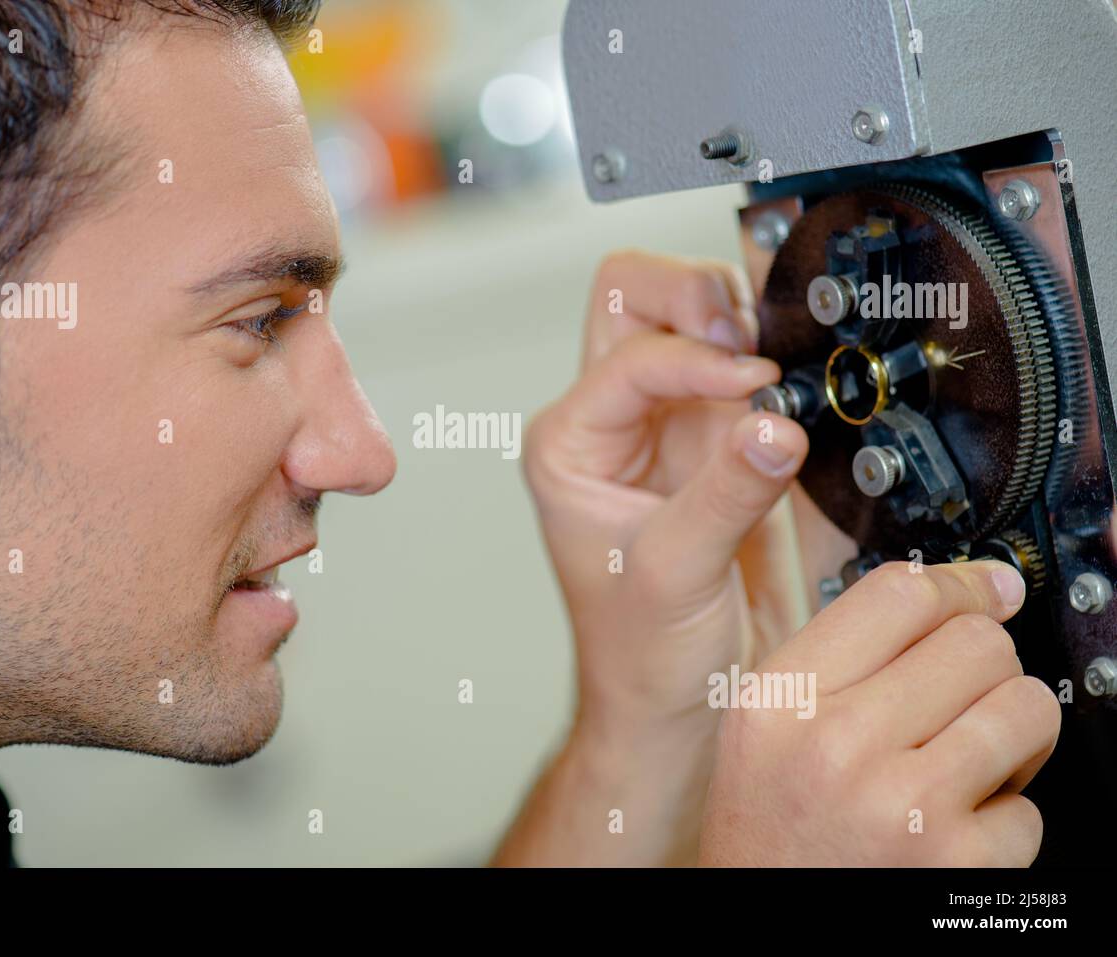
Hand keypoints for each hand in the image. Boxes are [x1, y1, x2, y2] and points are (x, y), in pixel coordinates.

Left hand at [497, 251, 816, 864]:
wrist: (676, 708)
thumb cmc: (640, 655)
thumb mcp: (674, 574)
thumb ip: (726, 494)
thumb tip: (776, 424)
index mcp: (571, 443)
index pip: (631, 354)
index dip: (695, 359)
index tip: (753, 386)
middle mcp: (615, 424)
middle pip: (638, 296)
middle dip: (697, 297)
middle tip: (750, 341)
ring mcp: (672, 428)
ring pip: (695, 319)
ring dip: (739, 326)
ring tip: (775, 373)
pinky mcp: (726, 446)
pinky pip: (751, 372)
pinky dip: (778, 366)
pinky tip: (796, 398)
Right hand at [699, 560, 1059, 866]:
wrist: (765, 925)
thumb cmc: (769, 828)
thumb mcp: (768, 725)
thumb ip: (846, 656)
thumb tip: (972, 592)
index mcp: (783, 697)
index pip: (899, 594)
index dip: (960, 584)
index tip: (986, 592)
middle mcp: (836, 743)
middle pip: (976, 642)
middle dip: (984, 670)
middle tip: (956, 705)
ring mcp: (900, 804)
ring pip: (1025, 708)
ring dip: (1011, 736)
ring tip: (966, 763)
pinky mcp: (953, 863)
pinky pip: (1031, 809)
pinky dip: (1004, 822)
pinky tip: (954, 829)